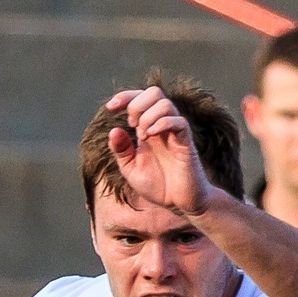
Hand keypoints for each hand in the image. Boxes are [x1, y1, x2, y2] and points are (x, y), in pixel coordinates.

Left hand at [104, 87, 212, 216]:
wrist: (180, 204)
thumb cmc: (159, 187)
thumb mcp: (131, 170)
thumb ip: (121, 151)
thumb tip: (113, 130)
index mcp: (148, 128)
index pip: (139, 98)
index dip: (124, 96)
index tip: (111, 108)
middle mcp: (162, 126)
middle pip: (153, 92)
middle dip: (137, 103)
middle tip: (132, 125)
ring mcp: (175, 133)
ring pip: (165, 103)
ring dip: (148, 116)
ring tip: (143, 136)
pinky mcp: (186, 143)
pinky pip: (178, 121)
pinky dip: (162, 123)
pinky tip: (152, 136)